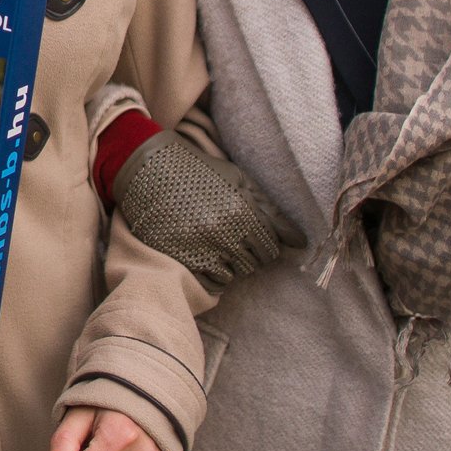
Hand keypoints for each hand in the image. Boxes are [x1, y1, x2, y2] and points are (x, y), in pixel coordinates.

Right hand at [112, 130, 298, 291]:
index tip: (257, 240)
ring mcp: (202, 247)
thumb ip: (270, 211)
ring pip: (235, 274)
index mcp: (243, 210)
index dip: (266, 246)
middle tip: (234, 240)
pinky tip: (204, 254)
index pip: (271, 247)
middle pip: (255, 264)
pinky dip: (213, 273)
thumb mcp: (238, 180)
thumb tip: (302, 242)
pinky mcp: (182, 259)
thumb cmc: (199, 171)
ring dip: (231, 264)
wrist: (149, 169)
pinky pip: (212, 281)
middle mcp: (225, 231)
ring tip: (217, 245)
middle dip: (250, 255)